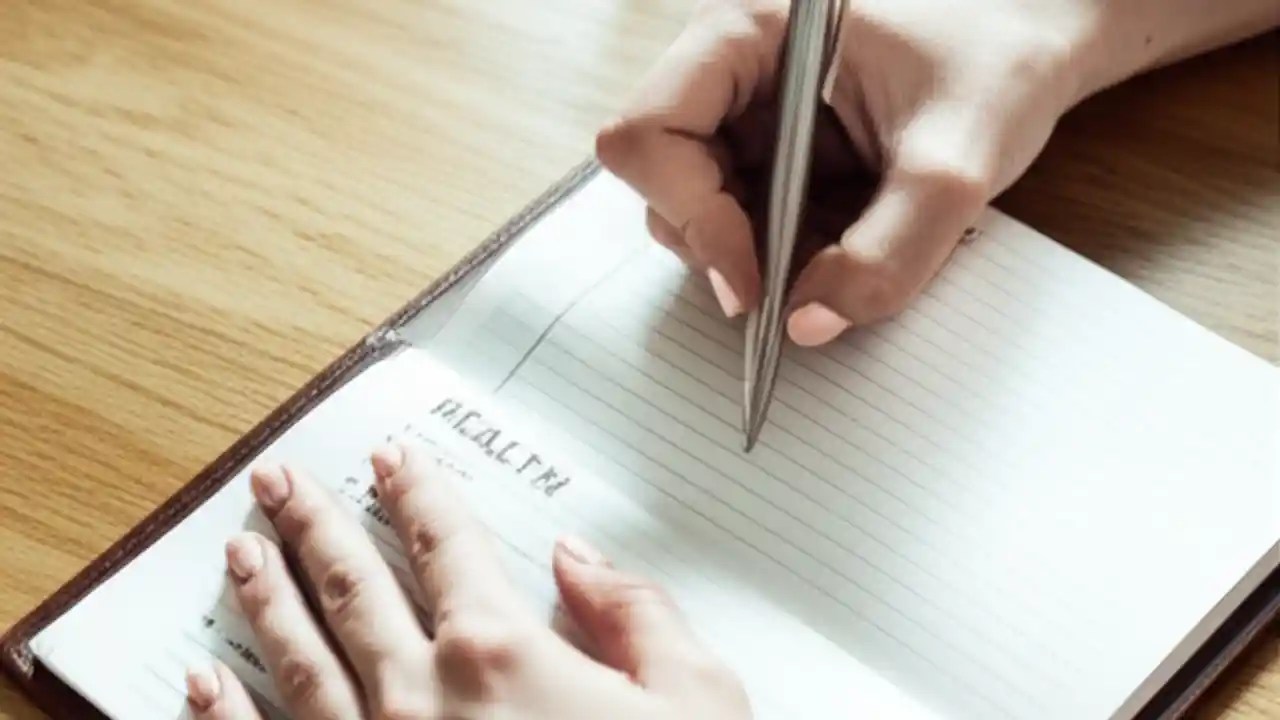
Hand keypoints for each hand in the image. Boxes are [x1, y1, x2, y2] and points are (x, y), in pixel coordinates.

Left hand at [182, 442, 752, 718]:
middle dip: (314, 525)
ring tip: (240, 549)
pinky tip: (201, 682)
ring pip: (300, 656)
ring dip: (265, 597)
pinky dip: (224, 714)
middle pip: (354, 585)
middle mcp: (424, 694)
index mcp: (502, 653)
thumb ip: (637, 613)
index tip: (392, 462)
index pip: (447, 544)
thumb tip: (581, 561)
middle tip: (281, 483)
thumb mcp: (695, 698)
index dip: (417, 494)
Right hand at [595, 0, 1093, 344]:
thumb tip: (805, 325)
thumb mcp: (956, 163)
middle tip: (790, 283)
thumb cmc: (998, 66)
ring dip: (752, 254)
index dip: (690, 215)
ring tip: (835, 248)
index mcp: (747, 32)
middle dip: (721, 244)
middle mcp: (728, 70)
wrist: (1033, 55)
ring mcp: (742, 115)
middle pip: (659, 180)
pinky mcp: (764, 152)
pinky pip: (738, 221)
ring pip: (691, 210)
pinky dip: (778, 255)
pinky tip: (837, 241)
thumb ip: (889, 251)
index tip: (754, 282)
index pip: (648, 132)